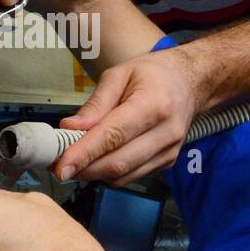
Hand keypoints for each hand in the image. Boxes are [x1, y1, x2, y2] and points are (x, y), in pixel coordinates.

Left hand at [56, 45, 199, 184]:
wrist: (190, 82)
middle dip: (84, 169)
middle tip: (59, 166)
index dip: (84, 154)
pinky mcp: (168, 162)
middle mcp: (165, 132)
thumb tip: (70, 129)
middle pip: (118, 162)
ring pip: (124, 176)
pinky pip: (132, 177)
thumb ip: (95, 104)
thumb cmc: (153, 74)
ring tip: (78, 160)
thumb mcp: (119, 75)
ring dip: (95, 173)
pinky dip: (111, 173)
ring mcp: (169, 151)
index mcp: (153, 104)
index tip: (61, 167)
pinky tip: (101, 159)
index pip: (113, 136)